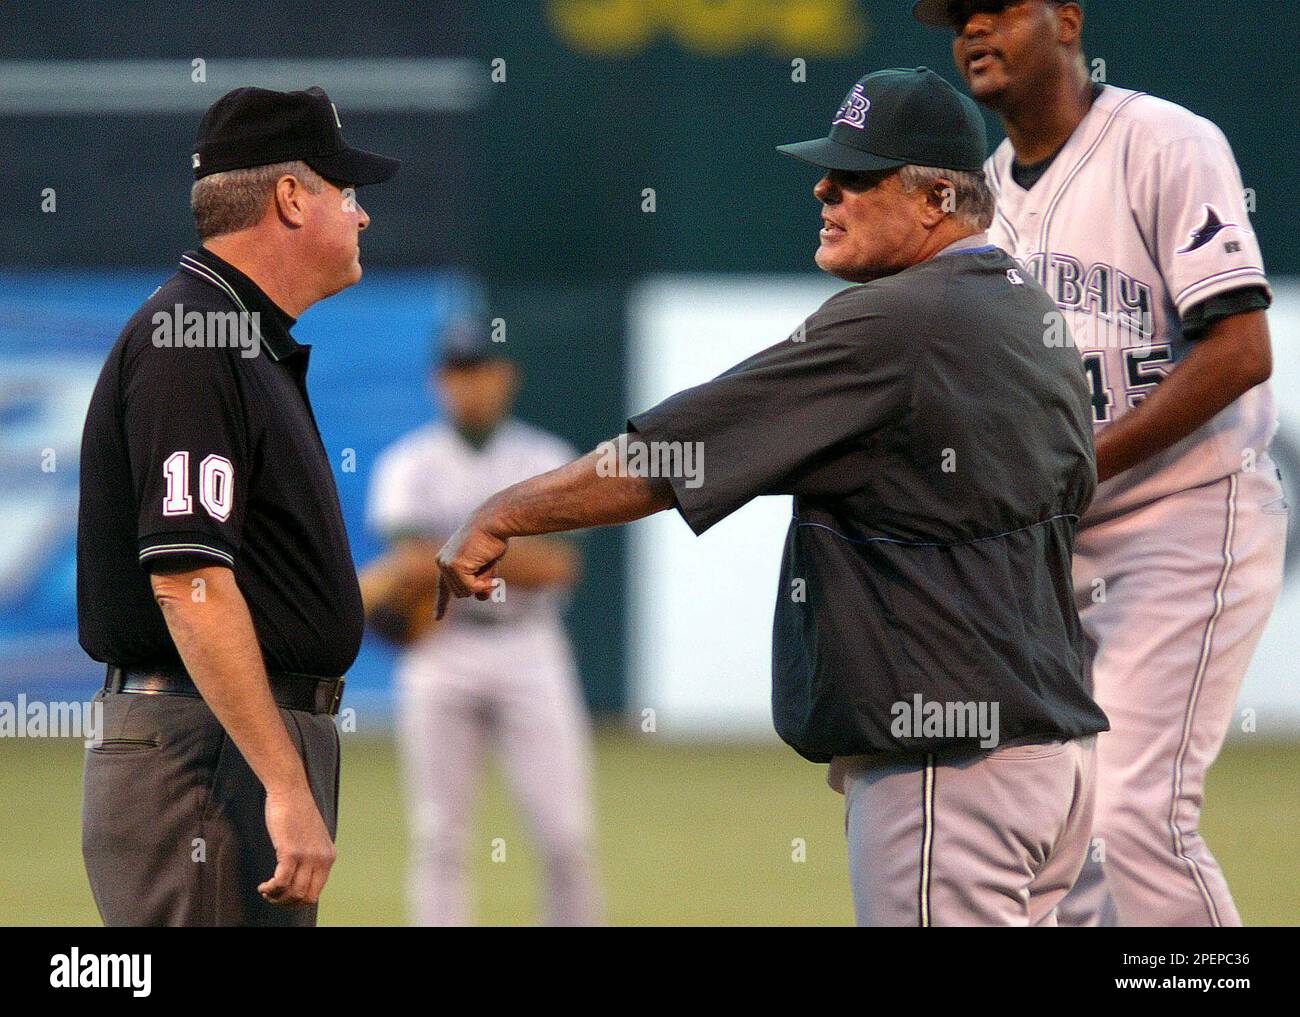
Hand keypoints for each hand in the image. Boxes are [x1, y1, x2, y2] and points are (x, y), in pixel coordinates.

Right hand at [258, 785, 335, 906]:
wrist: (290, 791)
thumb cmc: (297, 812)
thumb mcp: (313, 838)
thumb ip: (312, 857)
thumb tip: (300, 879)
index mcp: (329, 857)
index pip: (316, 892)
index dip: (297, 901)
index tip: (283, 897)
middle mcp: (322, 859)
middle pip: (306, 897)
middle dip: (287, 903)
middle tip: (272, 896)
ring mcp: (308, 856)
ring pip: (293, 893)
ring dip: (276, 898)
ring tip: (266, 890)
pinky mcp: (291, 852)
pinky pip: (281, 883)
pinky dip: (270, 889)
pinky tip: (263, 885)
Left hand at [436, 516, 508, 618]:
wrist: (494, 522)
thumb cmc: (493, 539)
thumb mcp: (488, 565)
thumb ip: (482, 581)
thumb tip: (481, 598)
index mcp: (447, 560)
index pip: (444, 587)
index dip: (442, 604)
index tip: (437, 619)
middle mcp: (442, 563)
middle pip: (461, 593)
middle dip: (479, 585)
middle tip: (490, 567)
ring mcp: (445, 565)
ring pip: (465, 592)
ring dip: (481, 582)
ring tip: (486, 561)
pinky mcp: (451, 566)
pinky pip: (470, 587)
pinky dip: (482, 581)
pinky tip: (485, 564)